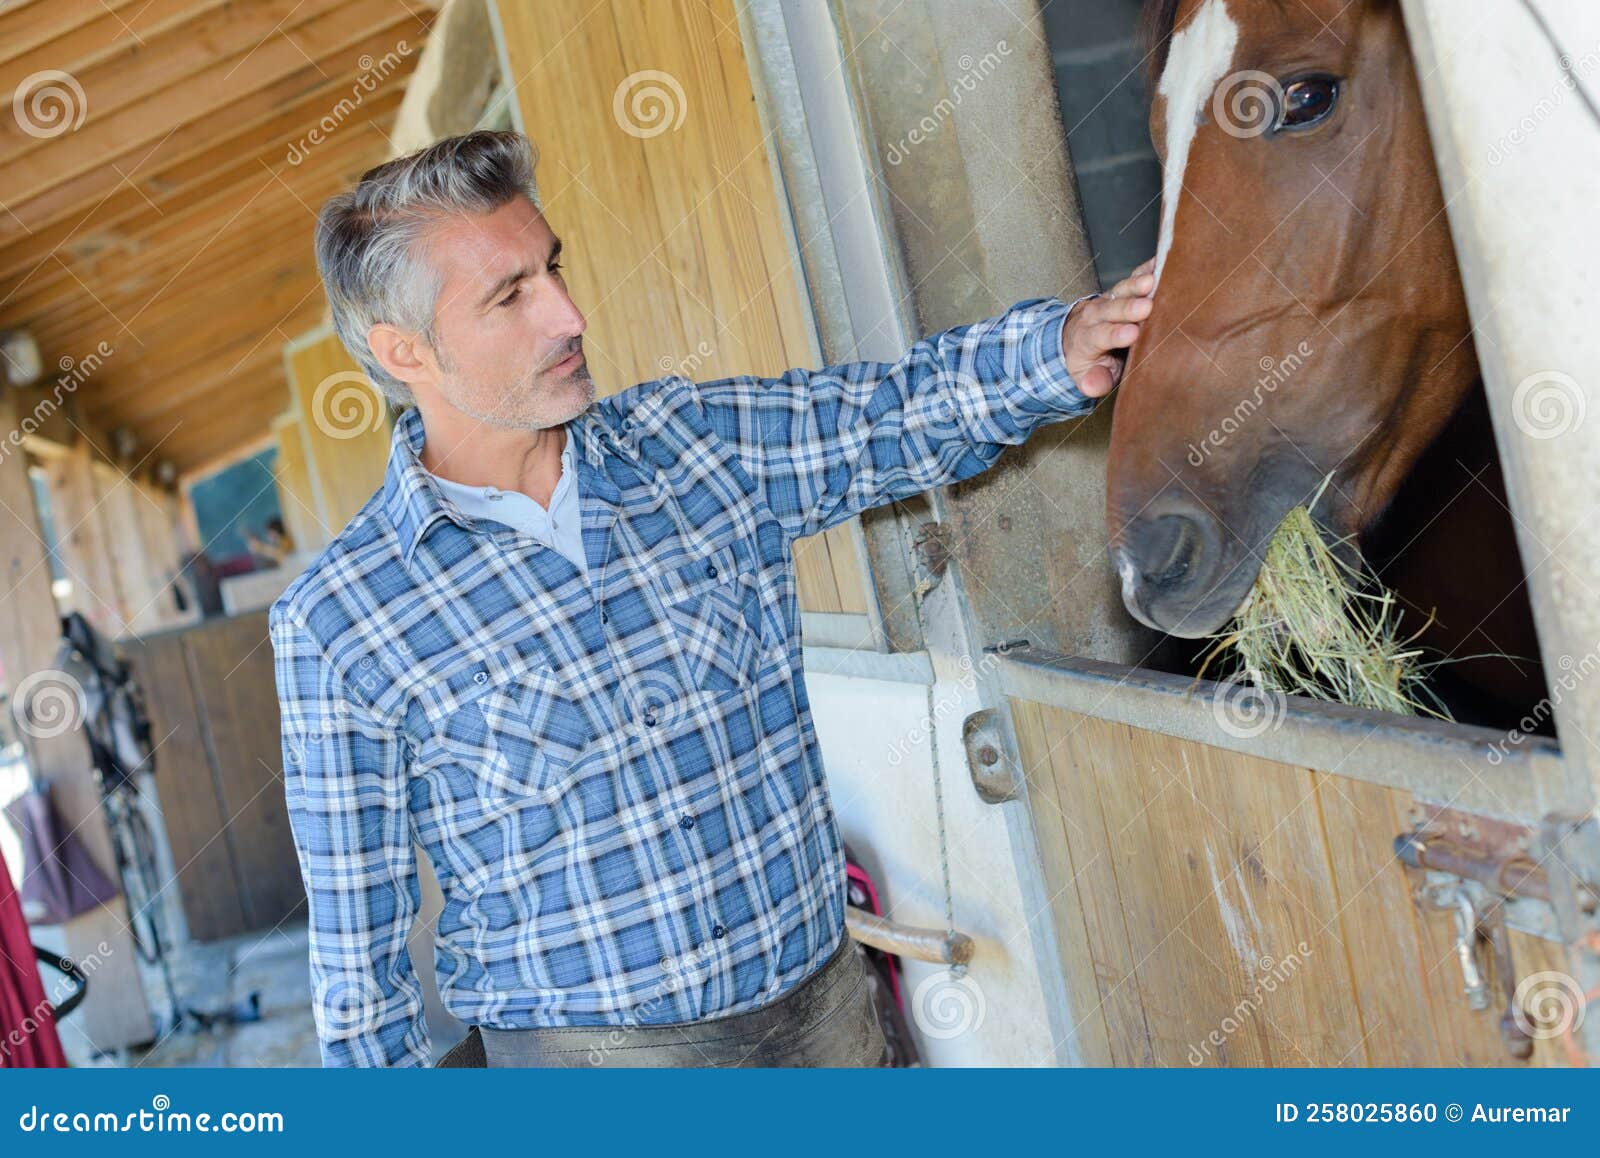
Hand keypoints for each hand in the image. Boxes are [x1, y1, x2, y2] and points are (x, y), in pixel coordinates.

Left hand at [1063, 256, 1154, 398]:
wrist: (1080, 336)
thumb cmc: (1092, 360)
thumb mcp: (1088, 375)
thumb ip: (1094, 380)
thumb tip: (1092, 386)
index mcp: (1088, 338)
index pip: (1101, 336)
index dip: (1115, 334)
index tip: (1131, 334)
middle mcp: (1097, 315)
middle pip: (1112, 310)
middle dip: (1129, 308)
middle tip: (1146, 307)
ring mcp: (1110, 299)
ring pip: (1122, 290)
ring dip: (1137, 285)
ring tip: (1153, 281)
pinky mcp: (1123, 289)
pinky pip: (1134, 276)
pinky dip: (1147, 268)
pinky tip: (1161, 263)